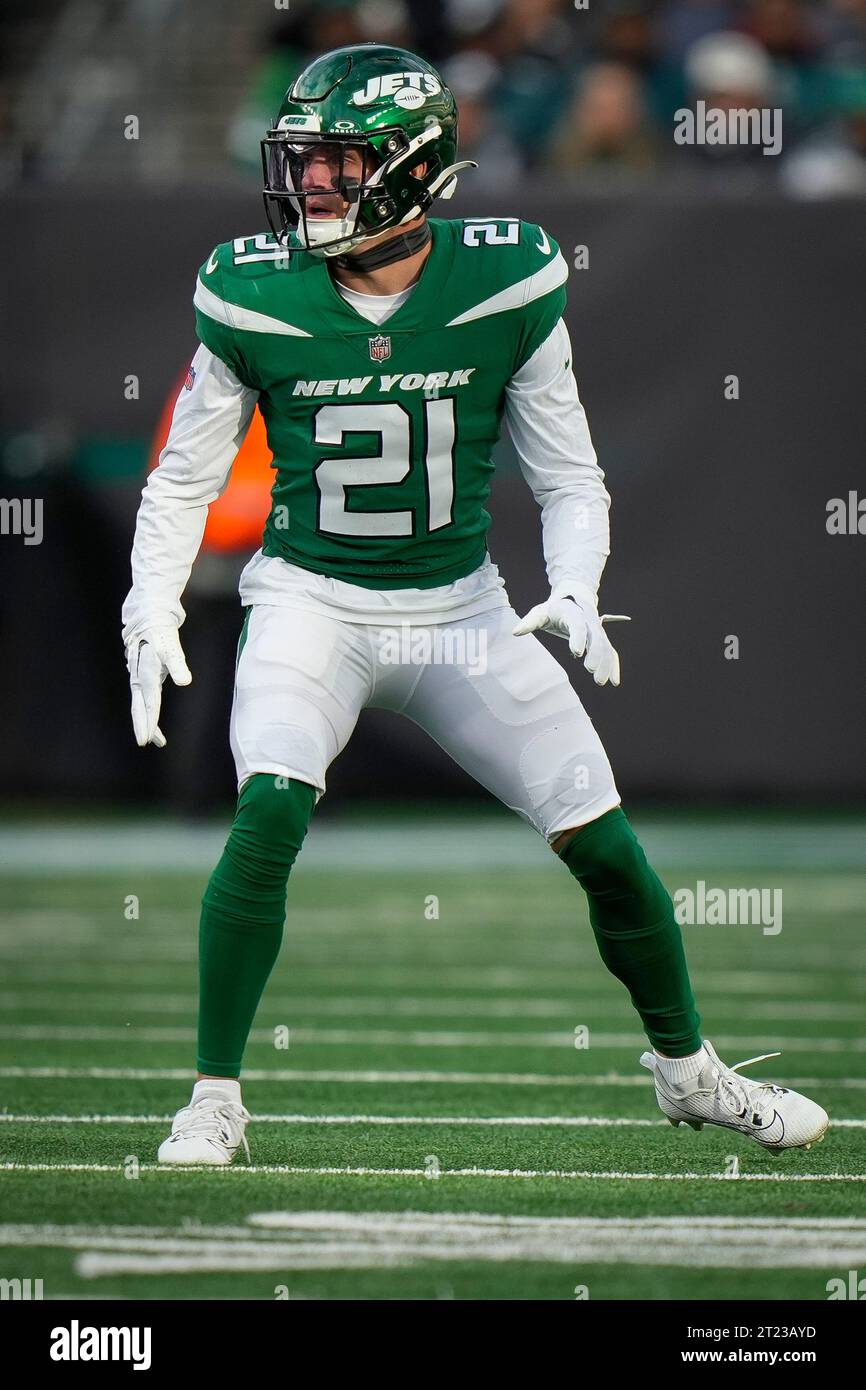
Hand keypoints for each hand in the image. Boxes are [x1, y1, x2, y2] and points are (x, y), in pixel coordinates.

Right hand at [126, 626, 191, 746]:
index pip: (149, 704)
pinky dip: (146, 710)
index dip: (149, 722)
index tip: (148, 738)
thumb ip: (178, 665)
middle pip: (140, 708)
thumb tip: (184, 681)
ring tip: (155, 738)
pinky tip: (151, 717)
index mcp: (146, 675)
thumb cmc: (161, 633)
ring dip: (145, 721)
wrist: (148, 619)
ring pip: (140, 705)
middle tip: (146, 743)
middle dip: (143, 726)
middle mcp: (139, 678)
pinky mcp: (141, 675)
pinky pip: (142, 698)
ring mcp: (138, 677)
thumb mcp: (171, 647)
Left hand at [513, 591, 629, 686]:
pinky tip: (614, 682)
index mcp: (572, 612)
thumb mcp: (539, 612)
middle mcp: (589, 620)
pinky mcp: (602, 639)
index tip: (577, 653)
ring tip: (600, 681)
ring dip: (606, 663)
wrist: (573, 599)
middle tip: (590, 670)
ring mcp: (597, 630)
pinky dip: (613, 665)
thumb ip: (529, 622)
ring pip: (606, 646)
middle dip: (595, 653)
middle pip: (596, 636)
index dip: (578, 638)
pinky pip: (611, 652)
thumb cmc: (552, 609)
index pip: (578, 625)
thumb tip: (515, 633)